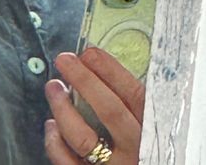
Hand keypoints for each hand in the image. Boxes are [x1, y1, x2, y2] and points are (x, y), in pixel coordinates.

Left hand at [44, 47, 144, 163]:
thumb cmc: (145, 152)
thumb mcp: (152, 129)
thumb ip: (135, 108)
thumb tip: (102, 73)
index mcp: (155, 132)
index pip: (134, 94)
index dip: (111, 70)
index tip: (90, 52)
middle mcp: (136, 152)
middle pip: (109, 110)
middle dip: (84, 80)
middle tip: (65, 60)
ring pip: (83, 137)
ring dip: (63, 107)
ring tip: (53, 87)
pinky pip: (67, 164)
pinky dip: (54, 143)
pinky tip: (50, 125)